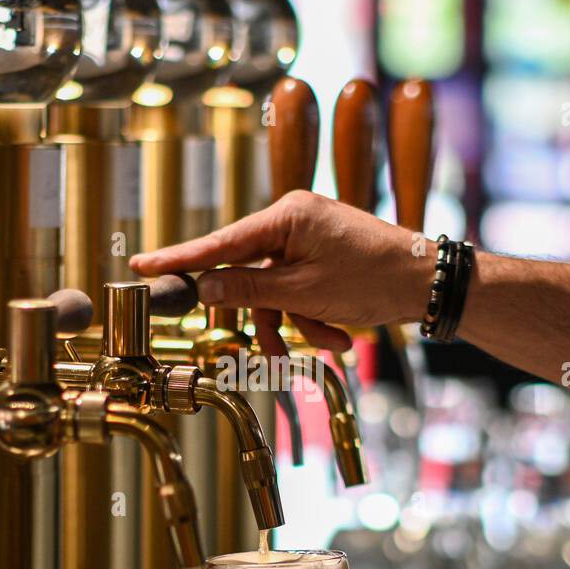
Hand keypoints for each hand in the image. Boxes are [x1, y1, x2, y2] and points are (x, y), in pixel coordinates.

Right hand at [129, 190, 431, 358]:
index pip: (219, 242)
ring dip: (296, 325)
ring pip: (275, 291)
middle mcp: (292, 221)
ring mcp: (307, 239)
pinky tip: (339, 336)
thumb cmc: (374, 278)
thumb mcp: (305, 293)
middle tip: (271, 351)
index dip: (179, 259)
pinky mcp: (320, 257)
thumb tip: (205, 289)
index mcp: (286, 216)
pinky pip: (297, 291)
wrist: (428, 283)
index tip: (141, 265)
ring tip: (327, 344)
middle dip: (268, 318)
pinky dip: (313, 317)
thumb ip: (249, 291)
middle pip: (248, 275)